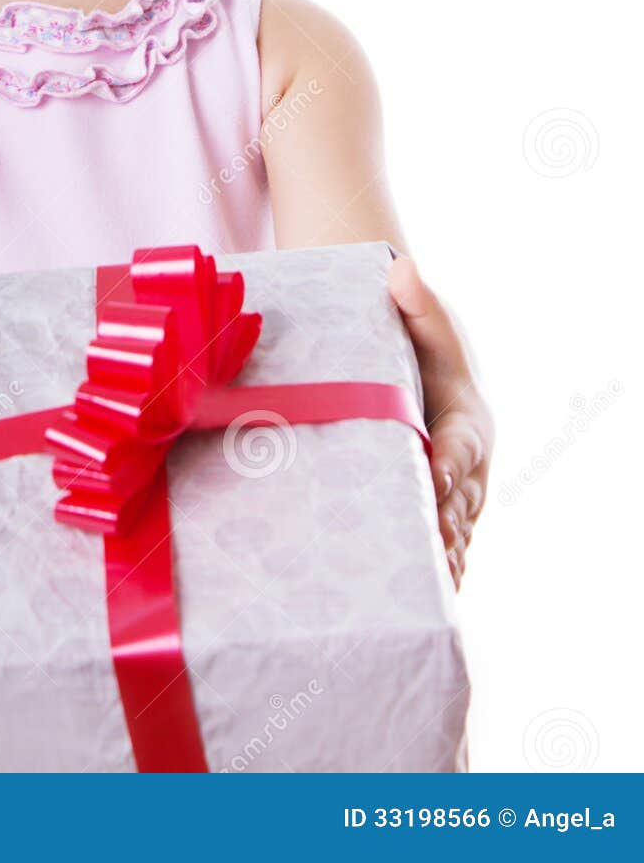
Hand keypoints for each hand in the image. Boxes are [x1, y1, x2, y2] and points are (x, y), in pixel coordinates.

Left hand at [388, 256, 493, 589]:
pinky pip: (441, 546)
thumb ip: (415, 301)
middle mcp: (469, 463)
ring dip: (443, 558)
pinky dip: (436, 572)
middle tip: (430, 551)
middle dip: (446, 526)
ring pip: (455, 531)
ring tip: (428, 589)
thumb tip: (401, 268)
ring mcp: (457, 493)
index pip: (460, 445)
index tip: (438, 477)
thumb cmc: (422, 342)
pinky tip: (421, 603)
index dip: (449, 463)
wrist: (428, 368)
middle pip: (460, 501)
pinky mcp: (438, 512)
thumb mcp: (422, 320)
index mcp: (468, 418)